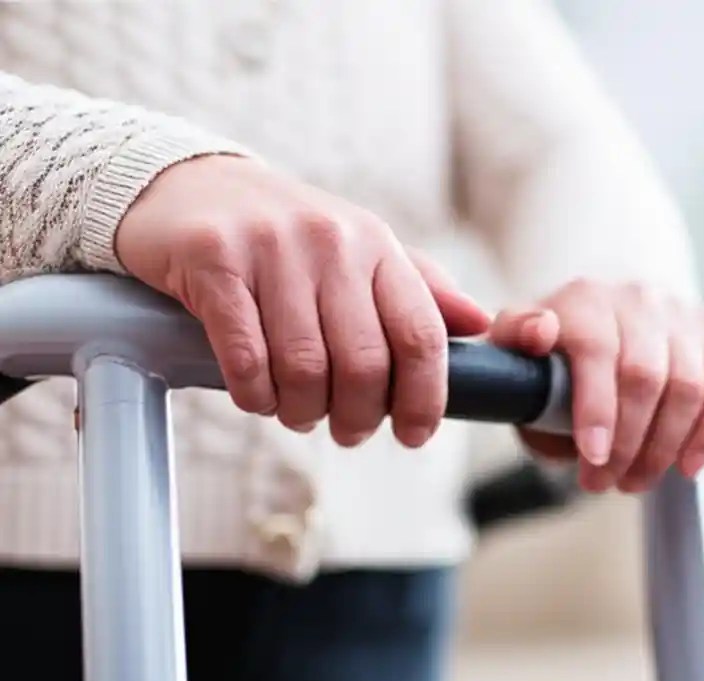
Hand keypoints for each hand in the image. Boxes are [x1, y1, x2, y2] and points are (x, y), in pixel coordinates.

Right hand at [116, 155, 490, 446]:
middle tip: (345, 433)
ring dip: (301, 410)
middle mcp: (332, 242)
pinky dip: (254, 393)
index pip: (421, 335)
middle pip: (365, 363)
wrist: (187, 185)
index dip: (424, 398)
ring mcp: (272, 247)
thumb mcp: (360, 250)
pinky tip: (256, 396)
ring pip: (304, 367)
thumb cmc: (285, 236)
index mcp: (377, 245)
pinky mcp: (214, 259)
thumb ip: (420, 288)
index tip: (413, 436)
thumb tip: (479, 324)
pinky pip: (246, 354)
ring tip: (295, 414)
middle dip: (357, 416)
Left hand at [489, 280, 703, 492]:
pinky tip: (688, 466)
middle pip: (646, 377)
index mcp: (586, 299)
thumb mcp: (518, 350)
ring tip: (636, 482)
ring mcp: (682, 314)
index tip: (593, 457)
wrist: (603, 325)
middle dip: (628, 444)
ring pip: (689, 388)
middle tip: (604, 486)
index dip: (597, 408)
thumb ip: (514, 344)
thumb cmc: (554, 357)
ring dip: (664, 448)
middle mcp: (639, 298)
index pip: (598, 350)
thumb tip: (541, 333)